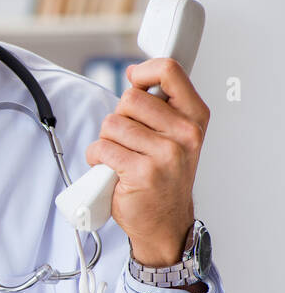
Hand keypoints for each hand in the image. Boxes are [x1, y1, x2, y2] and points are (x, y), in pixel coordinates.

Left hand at [84, 57, 208, 266]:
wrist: (165, 221)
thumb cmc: (164, 176)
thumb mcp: (175, 134)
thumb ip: (161, 104)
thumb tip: (135, 74)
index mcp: (194, 117)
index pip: (169, 71)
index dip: (144, 71)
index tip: (134, 79)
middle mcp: (185, 133)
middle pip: (129, 98)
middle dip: (120, 117)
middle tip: (131, 141)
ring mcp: (166, 154)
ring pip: (112, 123)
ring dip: (107, 141)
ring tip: (123, 157)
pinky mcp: (142, 172)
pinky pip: (102, 148)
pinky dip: (97, 158)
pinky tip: (111, 169)